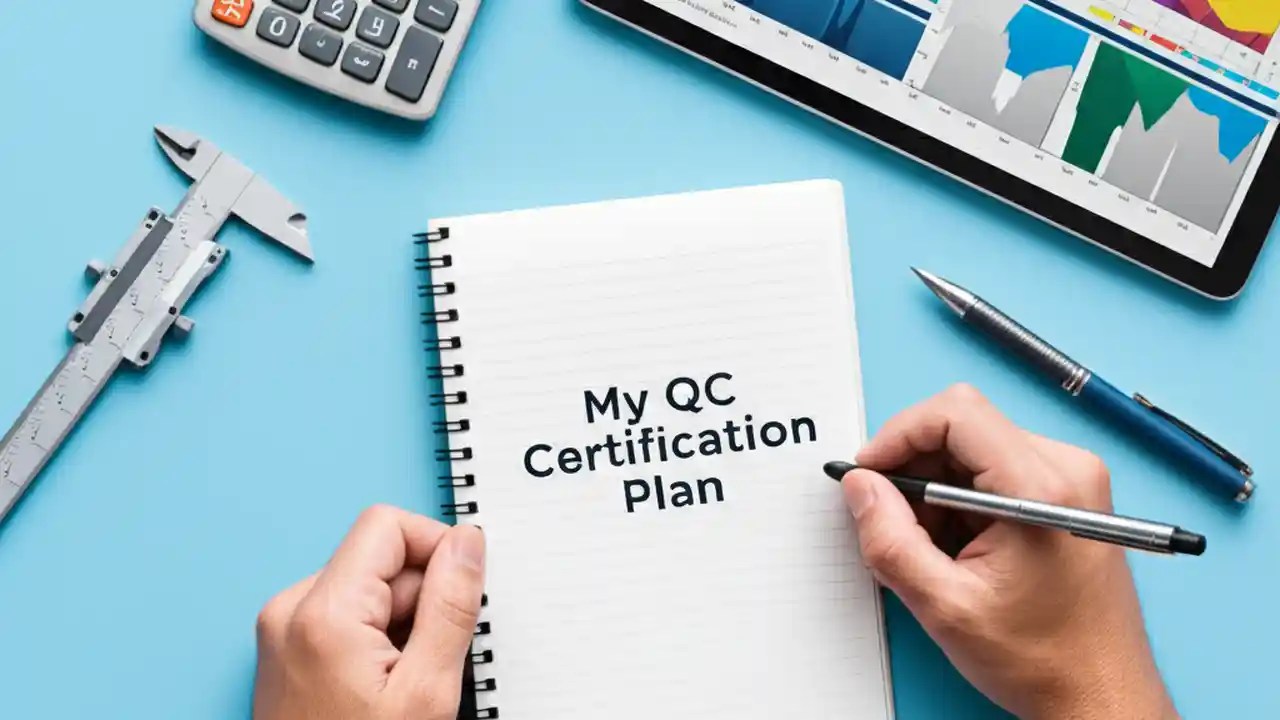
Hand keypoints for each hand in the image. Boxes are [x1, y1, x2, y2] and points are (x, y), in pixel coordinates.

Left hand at [253, 505, 484, 719]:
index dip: (437, 547)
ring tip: (405, 684)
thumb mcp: (427, 691)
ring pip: (368, 590)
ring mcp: (283, 631)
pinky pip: (347, 616)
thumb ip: (450, 606)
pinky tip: (383, 689)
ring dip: (402, 624)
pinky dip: (379, 640)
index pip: (387, 526)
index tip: (463, 590)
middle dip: (421, 599)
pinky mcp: (287, 649)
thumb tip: (467, 543)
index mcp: (322, 611)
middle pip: (380, 560)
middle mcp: (290, 610)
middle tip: (432, 661)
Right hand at [843, 385, 1176, 719]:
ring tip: (933, 547)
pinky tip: (960, 548)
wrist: (1101, 694)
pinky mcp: (1067, 492)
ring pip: (974, 447)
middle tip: (892, 521)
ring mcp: (1072, 478)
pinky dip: (960, 499)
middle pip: (963, 426)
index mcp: (1043, 488)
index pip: (957, 413)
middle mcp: (1067, 468)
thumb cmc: (1043, 659)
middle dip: (914, 468)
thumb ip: (891, 541)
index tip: (869, 473)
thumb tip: (860, 486)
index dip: (899, 435)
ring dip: (936, 488)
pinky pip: (995, 468)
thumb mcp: (946, 606)